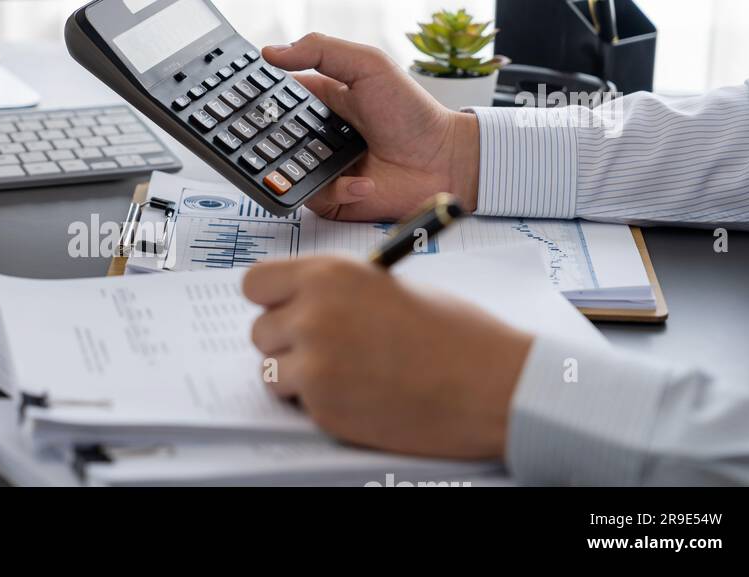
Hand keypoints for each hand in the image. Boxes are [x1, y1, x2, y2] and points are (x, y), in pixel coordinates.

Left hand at [243, 257, 533, 459]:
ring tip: (347, 372)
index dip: (272, 299)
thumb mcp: (389, 286)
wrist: (492, 385)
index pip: (256, 283)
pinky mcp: (324, 409)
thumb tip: (300, 301)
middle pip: (259, 330)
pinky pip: (299, 404)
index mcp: (330, 275)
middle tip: (326, 346)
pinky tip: (363, 394)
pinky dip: (322, 403)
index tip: (286, 308)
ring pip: (271, 372)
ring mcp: (315, 365)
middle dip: (286, 340)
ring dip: (298, 375)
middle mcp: (313, 316)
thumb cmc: (456, 334)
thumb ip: (338, 291)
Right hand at [263, 34, 480, 221]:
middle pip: (275, 136)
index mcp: (323, 100)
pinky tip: (363, 180)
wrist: (444, 162)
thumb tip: (272, 51)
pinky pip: (315, 197)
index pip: (279, 97)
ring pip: (286, 170)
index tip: (247, 96)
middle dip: (270, 137)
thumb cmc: (413, 113)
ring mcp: (323, 166)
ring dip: (301, 166)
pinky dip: (338, 189)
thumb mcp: (369, 65)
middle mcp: (318, 134)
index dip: (262, 96)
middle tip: (279, 134)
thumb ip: (321, 50)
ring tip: (328, 159)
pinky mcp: (333, 197)